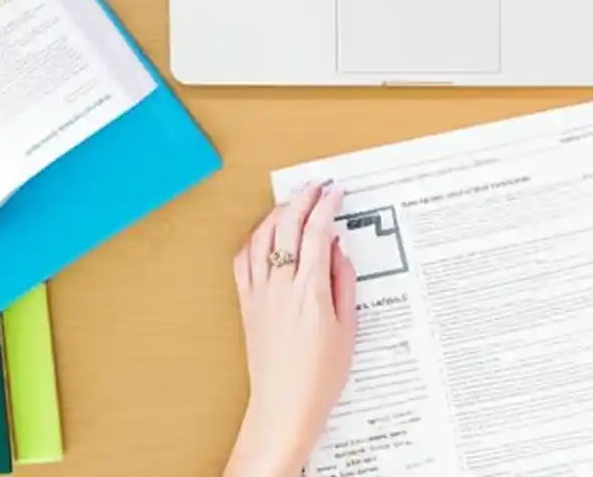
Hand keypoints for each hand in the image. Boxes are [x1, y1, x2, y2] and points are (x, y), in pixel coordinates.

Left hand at [226, 183, 357, 476]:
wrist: (285, 405)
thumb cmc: (322, 374)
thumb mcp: (348, 327)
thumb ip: (343, 282)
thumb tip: (338, 248)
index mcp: (311, 290)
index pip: (318, 233)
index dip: (327, 206)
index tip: (336, 192)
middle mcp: (281, 286)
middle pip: (288, 226)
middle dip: (303, 199)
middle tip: (316, 186)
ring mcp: (259, 293)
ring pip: (262, 237)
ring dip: (277, 213)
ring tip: (292, 202)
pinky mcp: (246, 304)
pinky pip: (243, 260)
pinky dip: (254, 239)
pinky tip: (265, 233)